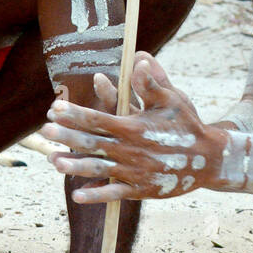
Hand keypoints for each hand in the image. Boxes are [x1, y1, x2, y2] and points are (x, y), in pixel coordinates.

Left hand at [39, 53, 225, 202]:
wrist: (209, 159)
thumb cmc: (187, 124)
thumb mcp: (171, 99)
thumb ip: (151, 82)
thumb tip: (138, 58)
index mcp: (134, 127)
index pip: (97, 119)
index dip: (74, 114)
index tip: (54, 109)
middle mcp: (130, 150)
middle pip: (91, 143)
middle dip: (66, 137)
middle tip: (43, 132)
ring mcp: (134, 172)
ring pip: (98, 169)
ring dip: (73, 165)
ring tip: (53, 161)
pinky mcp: (141, 189)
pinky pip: (114, 193)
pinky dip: (96, 195)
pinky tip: (77, 195)